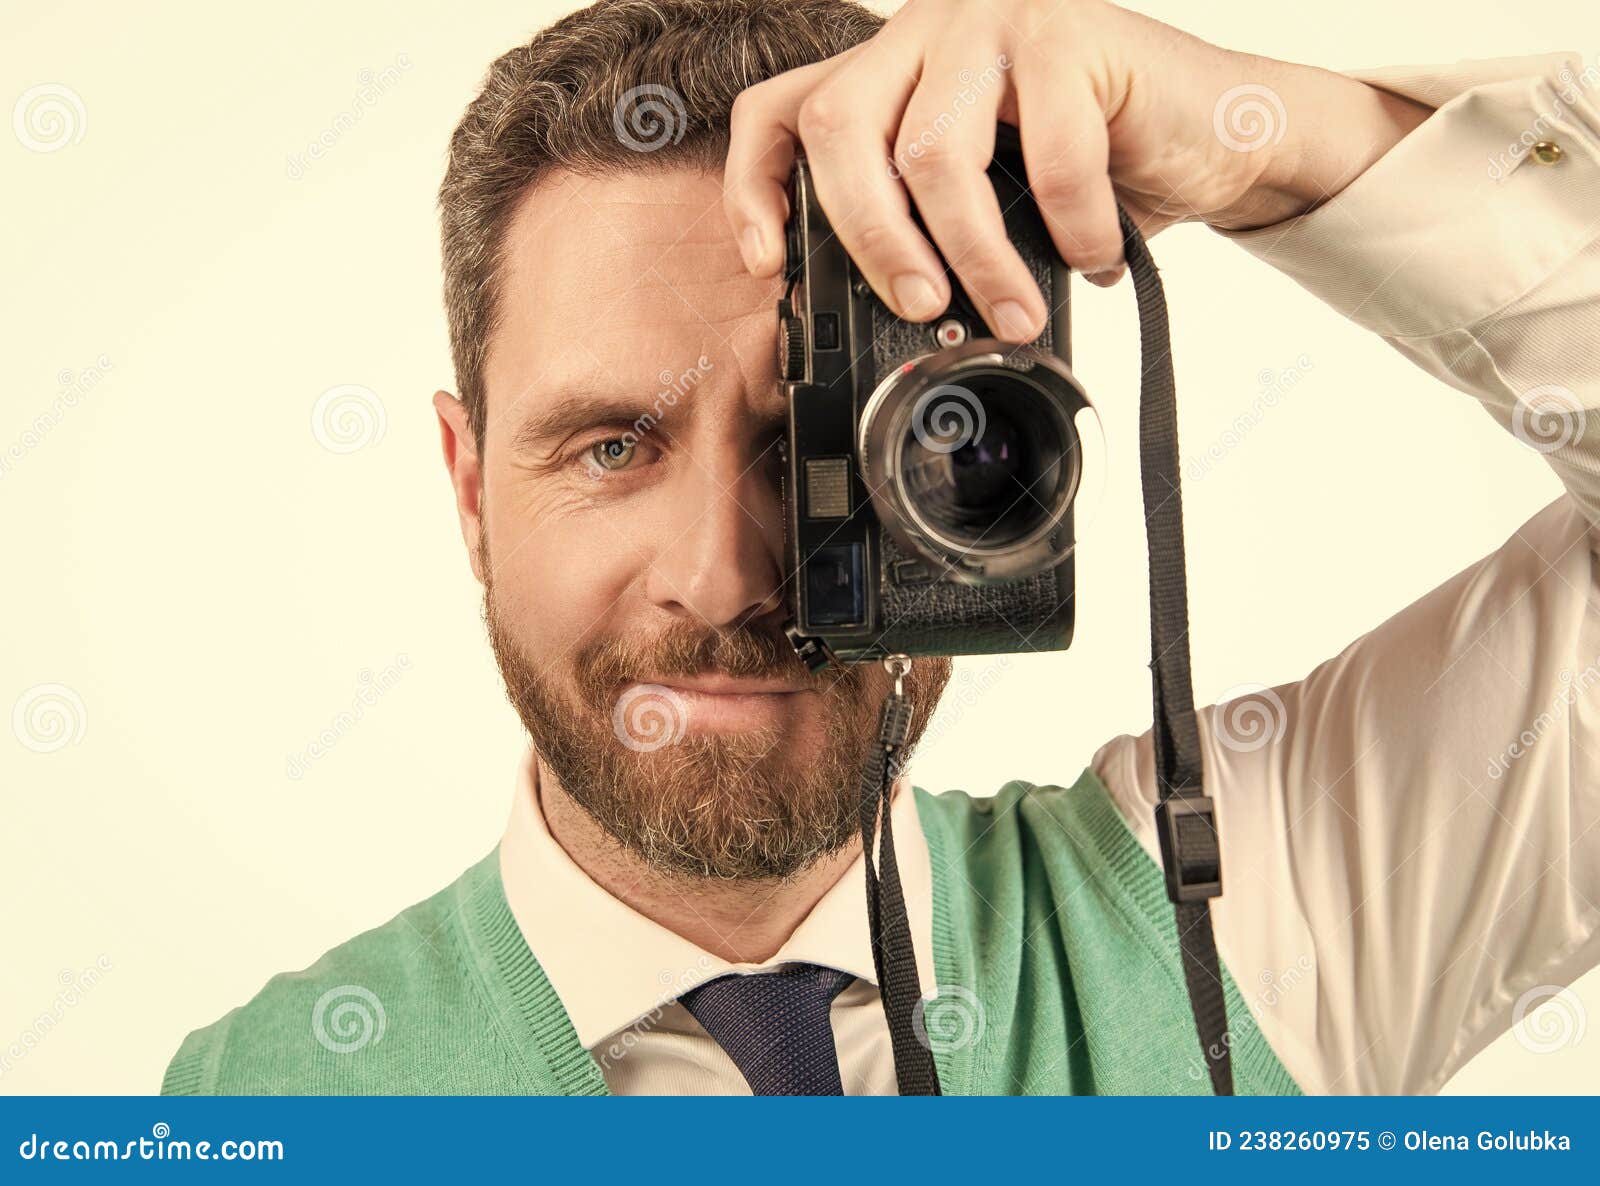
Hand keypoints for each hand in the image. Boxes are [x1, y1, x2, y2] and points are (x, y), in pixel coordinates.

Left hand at [723, 0, 1430, 340]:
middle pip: (839, 131)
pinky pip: (1047, 156)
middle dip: (870, 240)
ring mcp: (994, 20)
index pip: (781, 111)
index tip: (770, 267)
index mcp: (889, 72)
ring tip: (1012, 315)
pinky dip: (1072, 228)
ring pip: (932, 155)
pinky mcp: (1070, 33)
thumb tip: (871, 312)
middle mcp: (925, 32)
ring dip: (974, 258)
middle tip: (917, 305)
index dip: (756, 189)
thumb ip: (923, 224)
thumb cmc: (1098, 172)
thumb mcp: (988, 202)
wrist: (1219, 134)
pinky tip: (1093, 254)